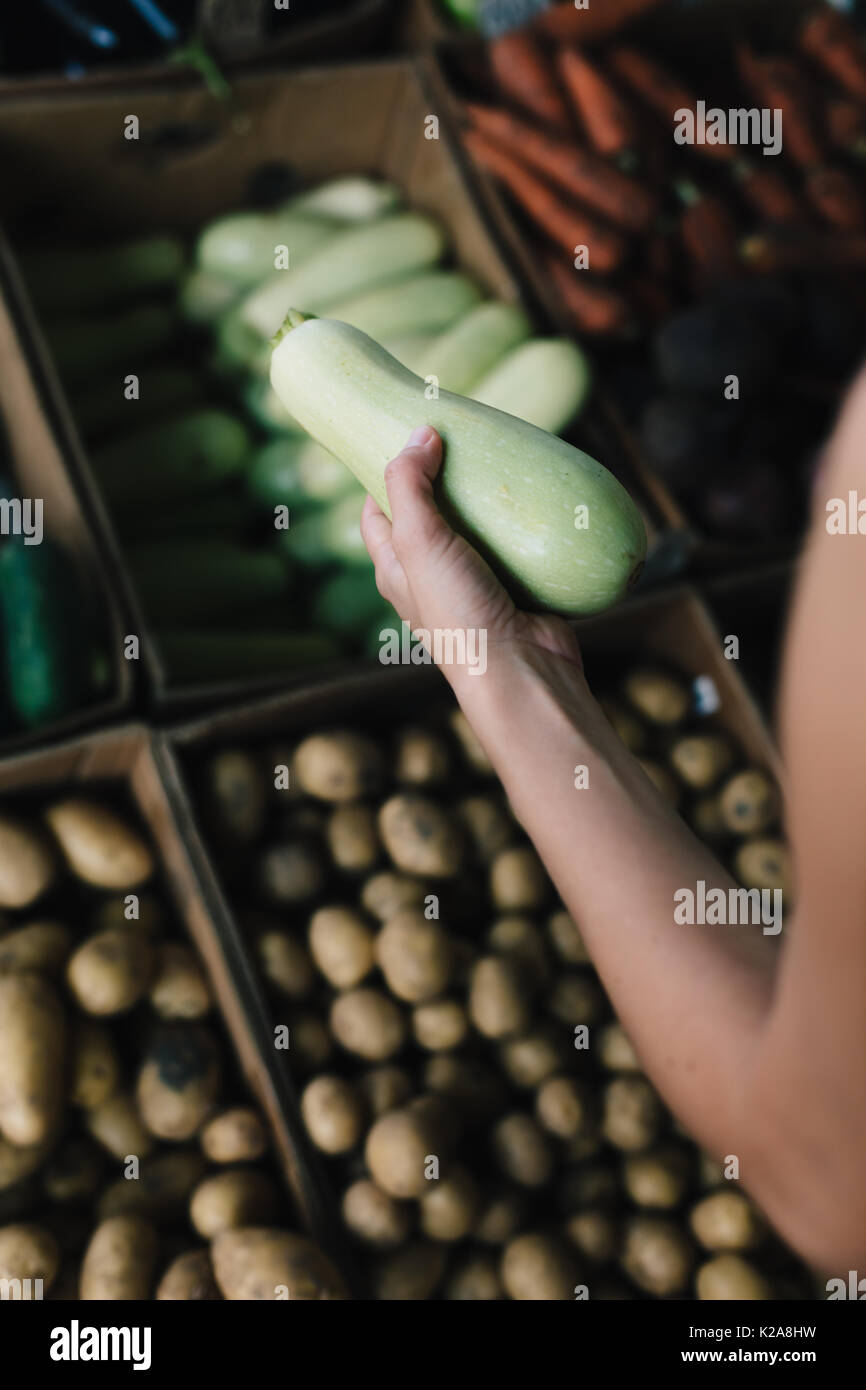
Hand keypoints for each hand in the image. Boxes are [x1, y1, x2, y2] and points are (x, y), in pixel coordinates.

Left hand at [361, 426, 582, 686]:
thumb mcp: (419, 541)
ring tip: (502, 460)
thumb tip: (421, 432)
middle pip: (430, 516)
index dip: (384, 475)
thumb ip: (411, 485)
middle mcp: (431, 578)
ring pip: (477, 530)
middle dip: (442, 479)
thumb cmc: (458, 613)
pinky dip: (525, 524)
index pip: (377, 513)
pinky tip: (537, 497)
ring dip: (488, 501)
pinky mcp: (517, 589)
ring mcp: (476, 584)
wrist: (522, 670)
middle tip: (462, 440)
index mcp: (396, 571)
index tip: (408, 439)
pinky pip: (519, 548)